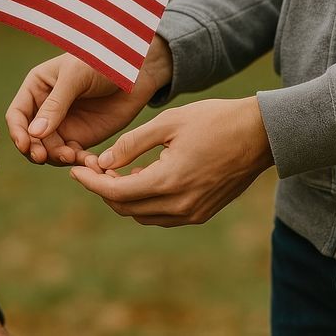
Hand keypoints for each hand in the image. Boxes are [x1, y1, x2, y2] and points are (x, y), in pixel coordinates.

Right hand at [5, 36, 171, 164]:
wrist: (137, 71)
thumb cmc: (102, 62)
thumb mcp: (75, 77)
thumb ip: (55, 104)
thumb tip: (33, 133)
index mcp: (37, 88)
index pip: (17, 115)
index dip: (18, 132)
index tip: (26, 145)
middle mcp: (46, 109)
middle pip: (31, 138)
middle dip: (36, 149)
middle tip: (45, 157)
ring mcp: (63, 125)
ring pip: (49, 150)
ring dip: (58, 157)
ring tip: (74, 156)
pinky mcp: (81, 137)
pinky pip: (72, 155)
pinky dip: (78, 161)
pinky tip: (90, 161)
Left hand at [70, 96, 273, 225]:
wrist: (262, 134)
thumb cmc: (215, 120)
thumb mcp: (168, 123)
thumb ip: (132, 144)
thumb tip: (102, 162)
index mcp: (169, 182)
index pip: (116, 193)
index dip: (91, 182)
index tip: (74, 169)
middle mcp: (180, 206)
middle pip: (126, 208)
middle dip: (104, 189)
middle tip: (92, 167)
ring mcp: (193, 213)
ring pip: (143, 215)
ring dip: (124, 197)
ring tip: (115, 170)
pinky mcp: (202, 212)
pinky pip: (162, 215)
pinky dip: (145, 201)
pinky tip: (141, 177)